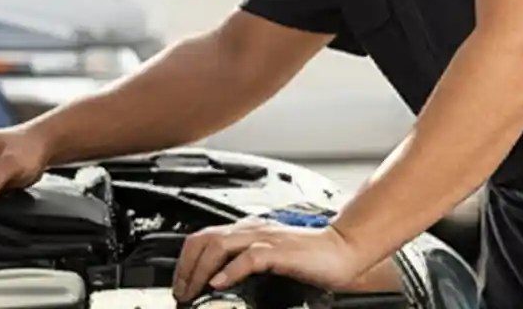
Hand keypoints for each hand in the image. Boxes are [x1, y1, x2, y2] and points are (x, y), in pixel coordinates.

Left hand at [172, 217, 381, 302]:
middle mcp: (252, 230)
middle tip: (181, 291)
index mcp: (248, 230)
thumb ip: (245, 262)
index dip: (185, 261)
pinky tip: (220, 284)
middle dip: (186, 267)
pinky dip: (230, 271)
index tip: (180, 285)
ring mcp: (266, 239)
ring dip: (200, 270)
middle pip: (204, 239)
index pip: (204, 237)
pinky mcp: (280, 251)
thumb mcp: (269, 257)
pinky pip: (249, 257)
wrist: (342, 251)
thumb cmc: (310, 256)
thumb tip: (218, 281)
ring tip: (193, 291)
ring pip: (219, 245)